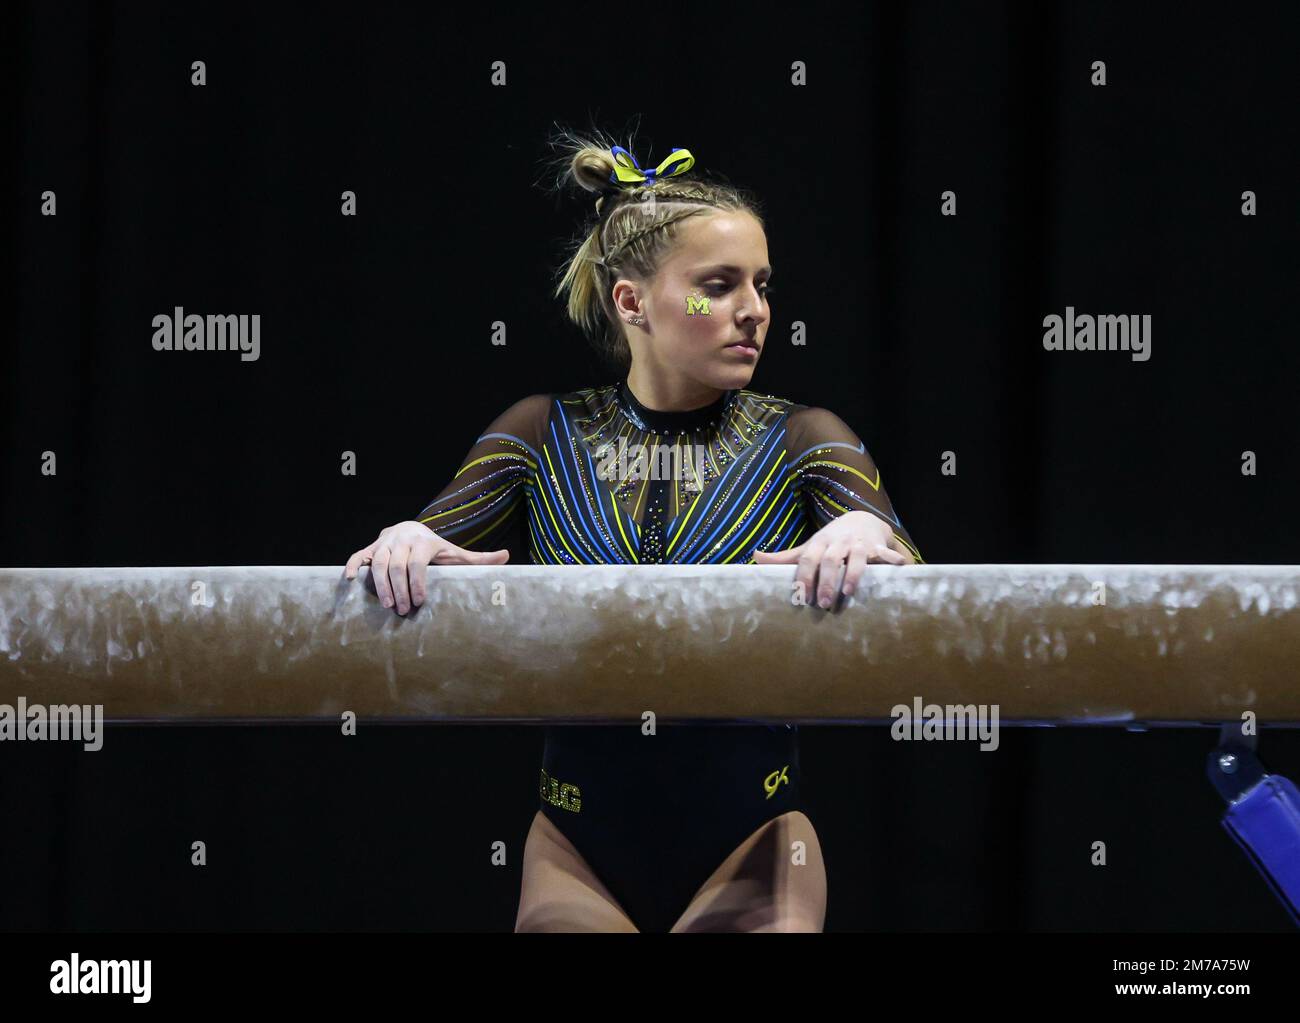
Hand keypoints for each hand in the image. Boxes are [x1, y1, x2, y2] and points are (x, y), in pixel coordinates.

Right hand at [344, 520, 507, 614]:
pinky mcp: (369, 548)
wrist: (410, 528)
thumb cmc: (435, 548)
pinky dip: (351, 566)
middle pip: (396, 565)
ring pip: (376, 563)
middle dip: (400, 589)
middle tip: (403, 611)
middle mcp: (401, 540)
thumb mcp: (455, 552)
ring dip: (379, 585)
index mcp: (422, 542)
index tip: (420, 601)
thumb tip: (506, 556)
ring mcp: (383, 543)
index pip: (418, 562)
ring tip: (387, 605)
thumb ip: (478, 558)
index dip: (418, 582)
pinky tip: (349, 581)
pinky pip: (357, 556)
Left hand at [753, 510, 909, 608]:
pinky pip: (886, 553)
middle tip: (822, 604)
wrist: (861, 520)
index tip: (800, 597)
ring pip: (856, 557)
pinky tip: (898, 567)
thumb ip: (786, 557)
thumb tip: (756, 557)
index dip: (803, 578)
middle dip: (826, 581)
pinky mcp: (878, 547)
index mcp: (819, 544)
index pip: (807, 560)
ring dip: (853, 573)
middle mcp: (838, 542)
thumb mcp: (809, 547)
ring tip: (849, 591)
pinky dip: (892, 559)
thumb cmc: (830, 541)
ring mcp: (859, 544)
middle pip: (830, 560)